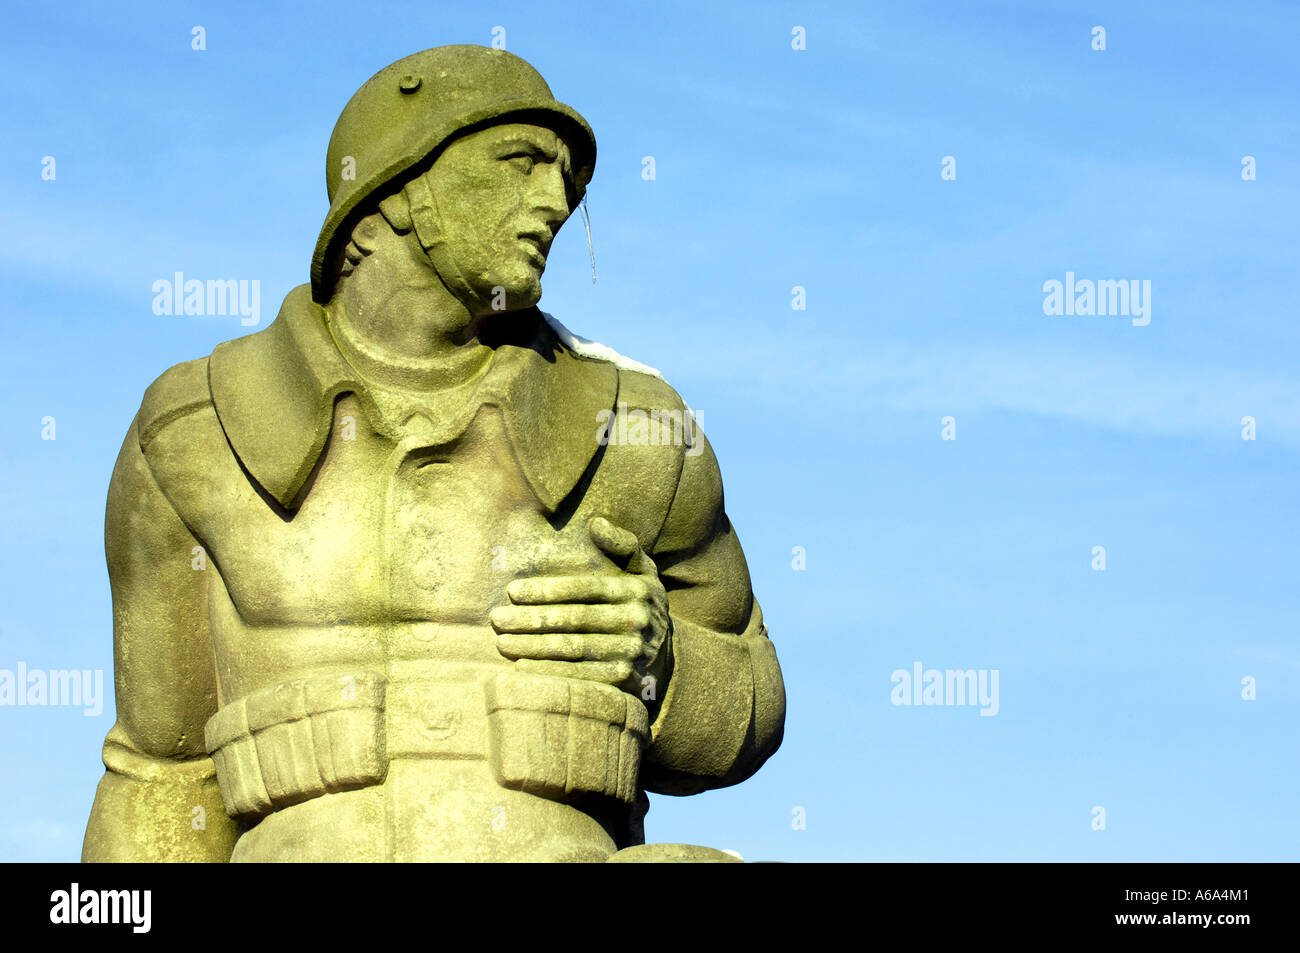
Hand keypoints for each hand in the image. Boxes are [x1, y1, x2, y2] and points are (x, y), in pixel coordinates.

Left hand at [490, 517, 670, 693]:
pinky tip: (522, 667)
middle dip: (531, 619)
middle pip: (575, 619)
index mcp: (637, 590)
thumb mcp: (642, 569)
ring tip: (502, 642)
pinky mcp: (624, 680)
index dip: (547, 590)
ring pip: (574, 648)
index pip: (585, 589)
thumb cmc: (641, 603)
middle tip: (496, 619)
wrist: (664, 655)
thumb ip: (622, 544)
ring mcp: (632, 653)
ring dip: (533, 646)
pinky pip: (581, 676)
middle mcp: (636, 621)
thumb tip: (595, 523)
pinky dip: (550, 673)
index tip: (512, 591)